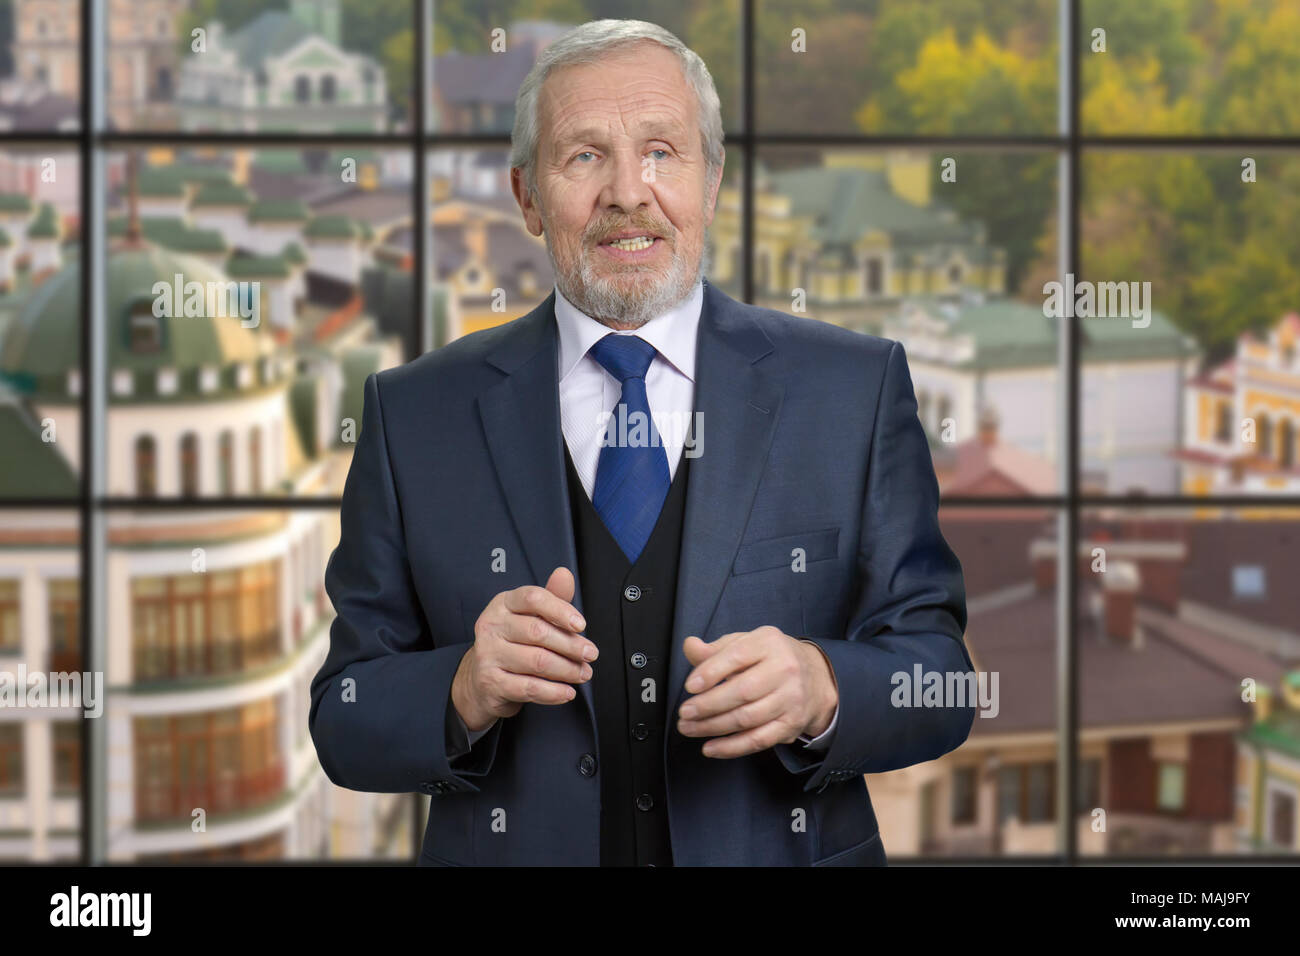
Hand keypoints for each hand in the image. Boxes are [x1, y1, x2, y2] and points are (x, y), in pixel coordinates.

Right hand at [451, 567, 597, 731]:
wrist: (480, 681)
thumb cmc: (511, 644)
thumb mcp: (529, 617)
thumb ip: (551, 598)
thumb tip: (564, 574)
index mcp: (503, 604)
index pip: (533, 598)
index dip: (561, 610)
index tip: (581, 625)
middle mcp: (491, 626)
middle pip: (538, 632)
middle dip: (571, 645)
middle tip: (590, 655)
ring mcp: (488, 655)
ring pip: (537, 661)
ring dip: (567, 670)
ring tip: (583, 673)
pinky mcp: (491, 682)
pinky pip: (529, 688)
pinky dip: (553, 692)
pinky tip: (567, 692)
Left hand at [677, 627, 837, 757]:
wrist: (815, 677)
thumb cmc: (769, 659)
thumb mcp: (744, 644)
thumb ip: (715, 649)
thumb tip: (690, 646)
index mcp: (768, 643)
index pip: (737, 656)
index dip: (711, 672)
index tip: (690, 686)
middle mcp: (784, 669)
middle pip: (742, 691)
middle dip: (708, 705)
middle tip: (685, 713)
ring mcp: (790, 698)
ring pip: (748, 718)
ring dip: (714, 727)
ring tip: (689, 728)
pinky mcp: (791, 724)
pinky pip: (758, 740)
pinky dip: (732, 747)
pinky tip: (711, 748)